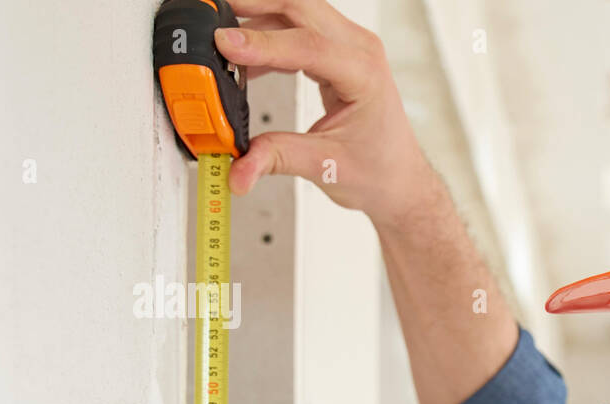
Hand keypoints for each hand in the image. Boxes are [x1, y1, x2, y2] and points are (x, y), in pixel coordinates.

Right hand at [214, 0, 424, 229]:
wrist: (399, 179)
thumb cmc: (379, 172)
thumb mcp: (326, 167)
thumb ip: (277, 159)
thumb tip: (237, 168)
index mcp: (365, 75)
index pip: (308, 45)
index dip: (263, 42)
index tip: (224, 42)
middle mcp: (361, 51)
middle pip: (300, 7)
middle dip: (253, 6)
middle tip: (210, 16)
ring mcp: (351, 47)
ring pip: (297, 11)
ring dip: (257, 17)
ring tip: (219, 39)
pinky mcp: (338, 53)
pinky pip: (298, 29)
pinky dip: (267, 35)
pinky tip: (243, 59)